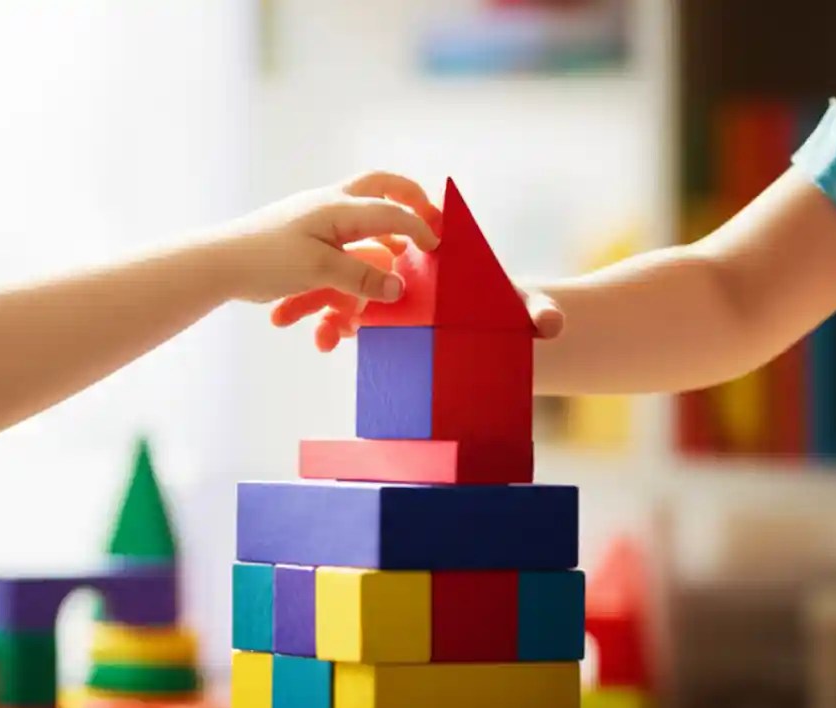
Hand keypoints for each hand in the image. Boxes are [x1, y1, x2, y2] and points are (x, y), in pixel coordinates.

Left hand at [215, 171, 440, 303]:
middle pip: (379, 191)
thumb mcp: (320, 270)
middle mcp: (330, 209)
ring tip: (354, 319)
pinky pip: (331, 270)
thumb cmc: (266, 257)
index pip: (392, 210)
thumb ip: (363, 277)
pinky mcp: (301, 250)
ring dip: (358, 286)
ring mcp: (314, 227)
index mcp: (339, 207)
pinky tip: (322, 333)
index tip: (438, 247)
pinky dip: (331, 301)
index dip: (420, 227)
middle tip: (429, 220)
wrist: (216, 265)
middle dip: (407, 204)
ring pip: (355, 244)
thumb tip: (398, 287)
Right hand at [272, 247, 565, 352]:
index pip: (403, 238)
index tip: (330, 273)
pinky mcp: (385, 314)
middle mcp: (409, 266)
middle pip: (357, 262)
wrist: (515, 326)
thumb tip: (552, 324)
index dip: (362, 252)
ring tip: (284, 318)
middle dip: (319, 277)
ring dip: (313, 300)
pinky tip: (319, 342)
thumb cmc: (518, 308)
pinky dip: (330, 325)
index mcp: (438, 254)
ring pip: (342, 286)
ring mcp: (392, 290)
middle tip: (289, 296)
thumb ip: (541, 313)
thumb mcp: (529, 309)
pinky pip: (347, 314)